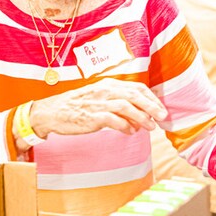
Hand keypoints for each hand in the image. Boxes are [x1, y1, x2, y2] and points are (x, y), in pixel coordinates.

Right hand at [31, 78, 168, 136]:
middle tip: (162, 117)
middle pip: (135, 95)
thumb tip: (138, 118)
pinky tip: (130, 132)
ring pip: (127, 106)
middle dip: (152, 106)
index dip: (151, 98)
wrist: (52, 111)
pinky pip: (113, 120)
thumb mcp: (98, 97)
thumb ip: (117, 103)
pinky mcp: (92, 116)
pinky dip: (125, 126)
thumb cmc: (77, 106)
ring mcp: (98, 103)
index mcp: (108, 84)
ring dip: (141, 117)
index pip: (136, 87)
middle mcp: (105, 91)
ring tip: (150, 127)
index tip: (160, 108)